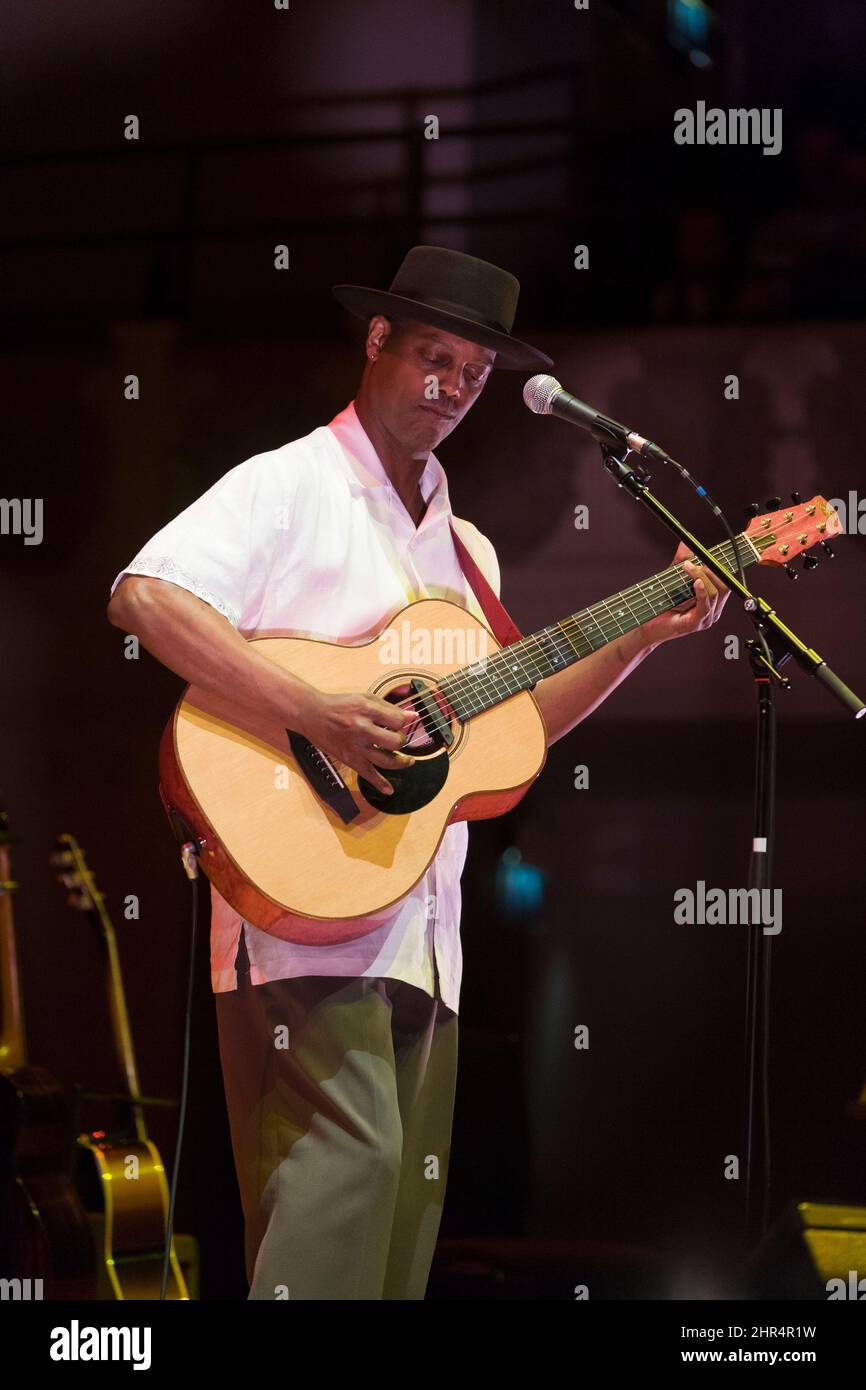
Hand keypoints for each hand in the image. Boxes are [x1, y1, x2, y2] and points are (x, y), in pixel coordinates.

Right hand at [296, 689, 414, 796]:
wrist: (312, 714)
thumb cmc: (339, 705)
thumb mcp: (364, 698)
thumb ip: (388, 707)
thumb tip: (413, 716)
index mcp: (367, 710)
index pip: (398, 720)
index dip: (404, 721)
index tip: (402, 722)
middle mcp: (362, 729)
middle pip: (396, 741)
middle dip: (402, 740)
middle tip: (399, 738)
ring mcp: (356, 746)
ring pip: (387, 760)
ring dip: (401, 762)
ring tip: (408, 760)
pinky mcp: (350, 759)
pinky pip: (368, 774)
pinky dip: (380, 784)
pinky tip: (389, 790)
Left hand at [639, 542, 730, 647]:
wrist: (647, 627)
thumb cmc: (661, 607)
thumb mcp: (673, 579)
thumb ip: (681, 561)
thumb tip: (685, 543)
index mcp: (712, 601)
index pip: (726, 581)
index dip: (722, 566)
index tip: (714, 552)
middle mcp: (713, 611)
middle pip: (724, 585)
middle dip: (712, 569)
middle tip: (697, 561)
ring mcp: (706, 618)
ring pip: (714, 593)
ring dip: (702, 576)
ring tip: (687, 568)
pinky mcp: (696, 624)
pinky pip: (705, 605)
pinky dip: (702, 591)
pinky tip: (696, 582)